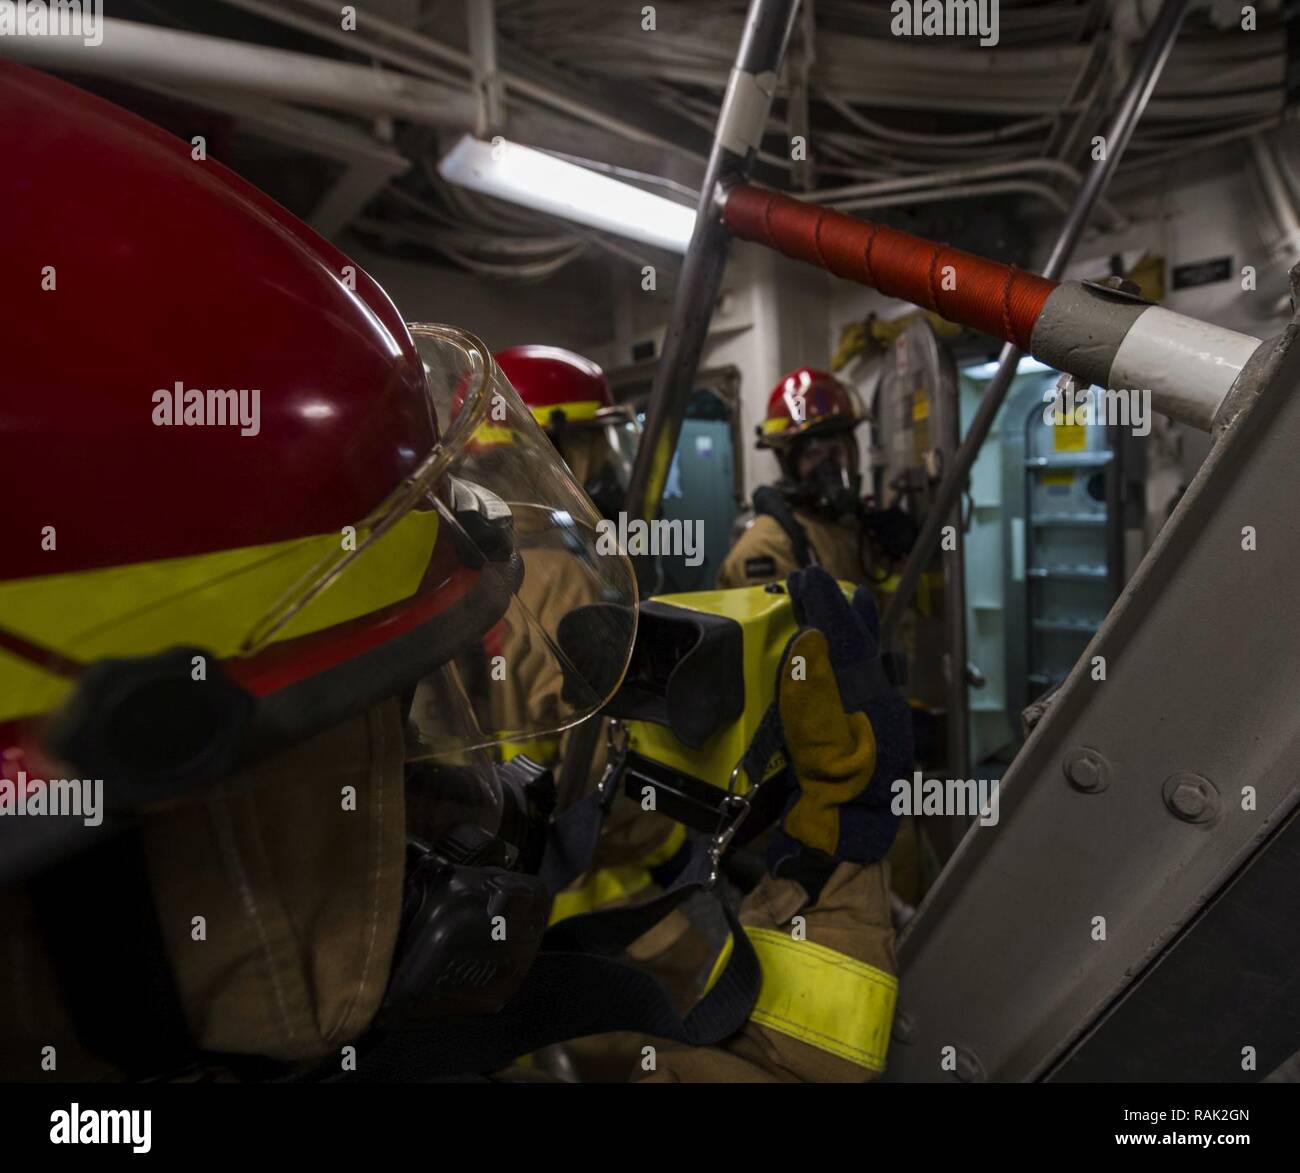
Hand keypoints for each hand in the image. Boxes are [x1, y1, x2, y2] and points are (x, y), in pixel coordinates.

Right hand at [772, 566, 911, 868]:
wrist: (850, 839)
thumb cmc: (835, 791)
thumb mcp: (817, 736)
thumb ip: (811, 687)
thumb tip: (810, 637)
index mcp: (865, 695)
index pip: (842, 636)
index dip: (822, 604)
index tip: (803, 577)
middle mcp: (874, 699)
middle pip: (857, 642)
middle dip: (839, 611)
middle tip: (818, 581)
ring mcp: (872, 718)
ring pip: (861, 661)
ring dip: (849, 631)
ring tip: (843, 603)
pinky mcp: (863, 736)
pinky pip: (856, 685)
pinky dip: (846, 663)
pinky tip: (839, 658)